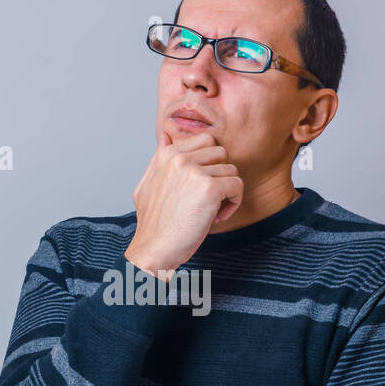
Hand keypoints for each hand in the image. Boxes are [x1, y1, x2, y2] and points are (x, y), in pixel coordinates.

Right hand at [126, 131, 243, 279]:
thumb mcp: (147, 185)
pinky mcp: (209, 188)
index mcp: (167, 155)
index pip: (205, 140)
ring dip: (227, 192)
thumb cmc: (153, 223)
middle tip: (209, 198)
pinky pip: (237, 185)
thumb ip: (158, 159)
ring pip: (231, 170)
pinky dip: (233, 203)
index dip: (209, 163)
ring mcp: (194, 172)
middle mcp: (180, 158)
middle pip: (221, 152)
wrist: (154, 249)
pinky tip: (217, 217)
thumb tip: (165, 136)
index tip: (200, 185)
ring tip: (211, 211)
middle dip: (220, 174)